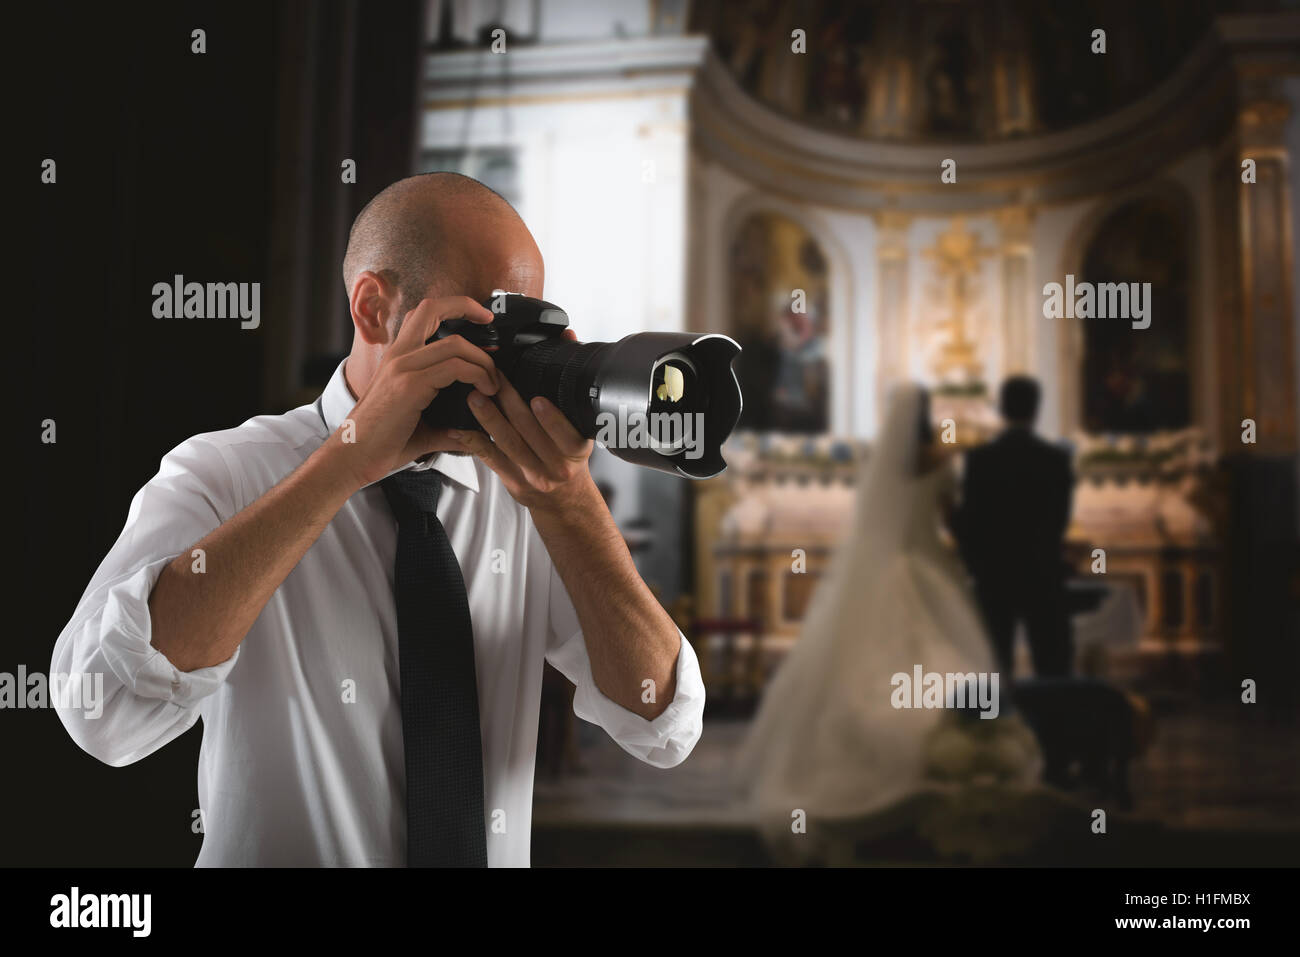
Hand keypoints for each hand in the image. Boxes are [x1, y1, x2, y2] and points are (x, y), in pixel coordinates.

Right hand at [329, 296, 499, 489]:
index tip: (481, 318)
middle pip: (432, 309)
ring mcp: (402, 367)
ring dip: (483, 360)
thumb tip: (471, 432)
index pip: (423, 315)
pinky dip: (478, 375)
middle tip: (490, 324)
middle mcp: (398, 355)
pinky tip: (485, 391)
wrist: (352, 459)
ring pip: (454, 343)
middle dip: (466, 307)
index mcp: (398, 358)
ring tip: (493, 382)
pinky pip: (454, 367)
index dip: (453, 307)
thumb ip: (447, 425)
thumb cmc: (381, 444)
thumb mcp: (419, 426)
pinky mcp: (410, 385)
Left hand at [451, 330, 596, 512]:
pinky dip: (474, 442)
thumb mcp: (583, 427)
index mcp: (576, 450)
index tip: (538, 399)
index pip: (567, 434)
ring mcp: (533, 475)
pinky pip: (491, 460)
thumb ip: (571, 382)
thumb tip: (568, 337)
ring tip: (473, 397)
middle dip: (511, 405)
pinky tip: (459, 428)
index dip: (553, 419)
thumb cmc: (571, 456)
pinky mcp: (513, 482)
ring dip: (489, 419)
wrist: (565, 502)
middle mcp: (556, 466)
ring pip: (507, 444)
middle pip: (531, 433)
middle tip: (493, 380)